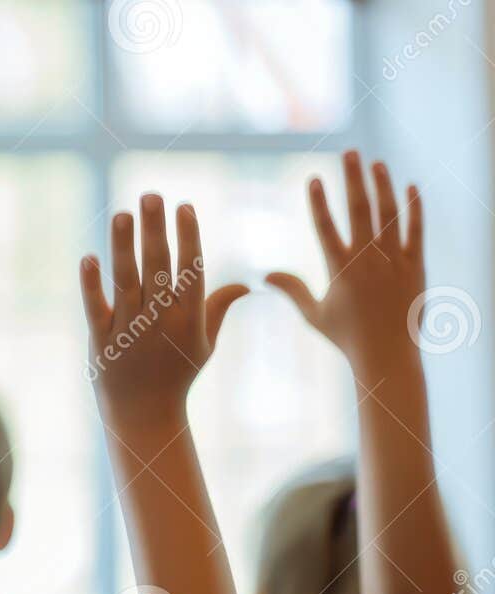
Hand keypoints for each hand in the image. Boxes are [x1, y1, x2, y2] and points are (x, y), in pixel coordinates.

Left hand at [79, 194, 247, 427]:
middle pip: (158, 267)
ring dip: (123, 246)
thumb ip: (218, 308)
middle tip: (151, 195)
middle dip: (155, 230)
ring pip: (126, 281)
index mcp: (189, 318)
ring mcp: (130, 330)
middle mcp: (160, 321)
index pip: (190, 269)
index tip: (184, 206)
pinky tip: (88, 258)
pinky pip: (96, 308)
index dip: (188, 237)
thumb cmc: (176, 377)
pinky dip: (91, 284)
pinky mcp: (102, 341)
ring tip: (122, 214)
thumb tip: (246, 285)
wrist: (145, 417)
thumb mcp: (203, 344)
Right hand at [266, 151, 424, 369]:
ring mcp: (394, 261)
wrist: (388, 354)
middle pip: (359, 209)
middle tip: (349, 152)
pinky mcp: (417, 266)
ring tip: (377, 163)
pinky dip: (414, 207)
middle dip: (353, 178)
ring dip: (382, 185)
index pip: (325, 226)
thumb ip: (291, 289)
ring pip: (389, 214)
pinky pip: (416, 230)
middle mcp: (368, 260)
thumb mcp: (314, 314)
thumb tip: (264, 274)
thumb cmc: (347, 337)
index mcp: (340, 269)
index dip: (318, 201)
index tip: (313, 178)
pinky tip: (410, 186)